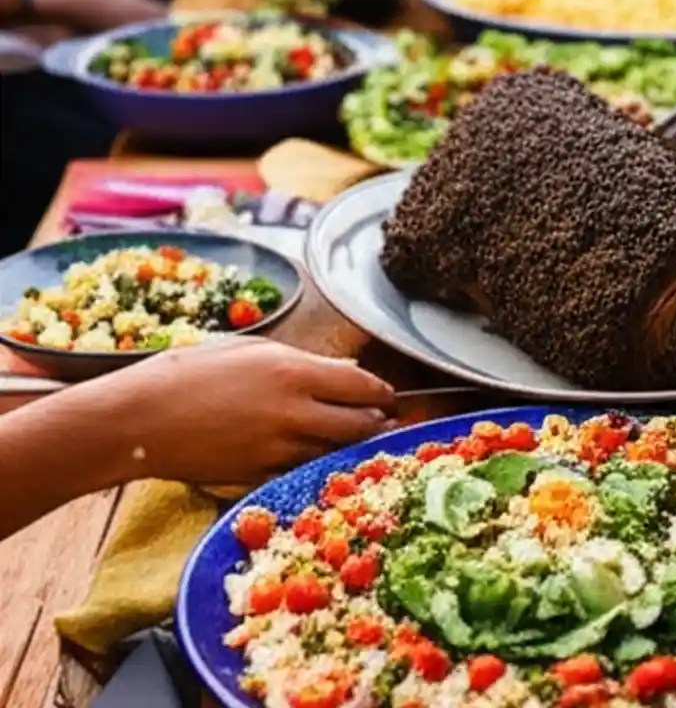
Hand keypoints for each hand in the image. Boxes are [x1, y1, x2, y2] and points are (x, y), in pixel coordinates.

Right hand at [50, 338, 396, 485]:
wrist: (137, 420)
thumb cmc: (186, 374)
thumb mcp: (247, 350)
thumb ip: (301, 361)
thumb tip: (345, 370)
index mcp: (292, 371)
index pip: (362, 385)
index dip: (382, 394)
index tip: (388, 397)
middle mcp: (292, 411)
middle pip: (361, 425)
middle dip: (376, 424)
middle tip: (381, 423)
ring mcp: (278, 449)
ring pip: (336, 453)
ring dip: (349, 448)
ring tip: (351, 440)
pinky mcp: (261, 476)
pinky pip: (303, 472)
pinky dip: (315, 466)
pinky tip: (314, 458)